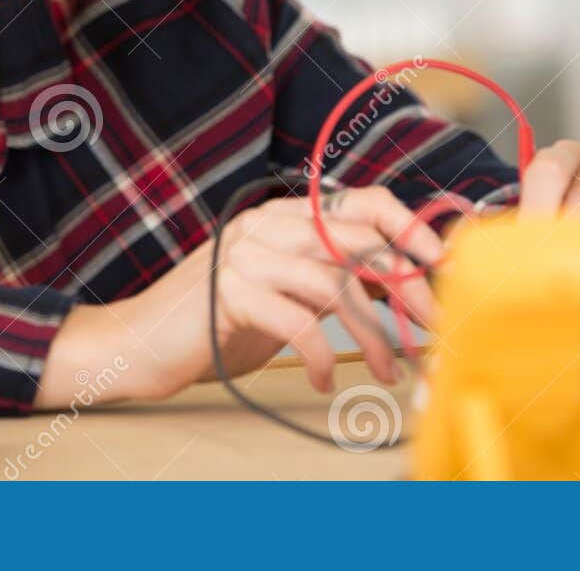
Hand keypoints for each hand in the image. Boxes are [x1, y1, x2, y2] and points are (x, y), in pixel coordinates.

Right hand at [37, 185, 444, 407]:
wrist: (137, 342)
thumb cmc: (216, 324)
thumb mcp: (281, 293)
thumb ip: (328, 280)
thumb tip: (400, 290)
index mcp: (284, 216)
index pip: (363, 201)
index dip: (410, 227)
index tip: (443, 263)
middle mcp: (268, 225)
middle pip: (360, 242)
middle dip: (407, 288)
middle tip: (432, 331)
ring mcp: (246, 255)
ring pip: (335, 286)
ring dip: (372, 337)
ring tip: (390, 371)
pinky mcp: (230, 292)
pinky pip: (297, 321)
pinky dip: (320, 355)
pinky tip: (323, 378)